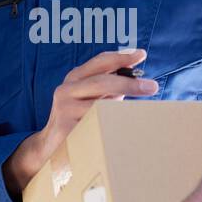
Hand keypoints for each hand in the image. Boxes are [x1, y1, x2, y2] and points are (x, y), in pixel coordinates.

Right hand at [2, 48, 157, 195]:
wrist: (49, 147)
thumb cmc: (78, 119)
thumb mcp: (92, 99)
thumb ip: (110, 87)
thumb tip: (140, 80)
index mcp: (75, 78)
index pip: (100, 62)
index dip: (121, 57)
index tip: (141, 54)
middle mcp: (67, 89)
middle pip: (102, 81)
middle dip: (129, 83)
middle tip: (153, 86)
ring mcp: (64, 108)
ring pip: (99, 105)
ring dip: (121, 108)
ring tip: (140, 113)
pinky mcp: (64, 127)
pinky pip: (93, 124)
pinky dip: (109, 125)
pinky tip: (121, 129)